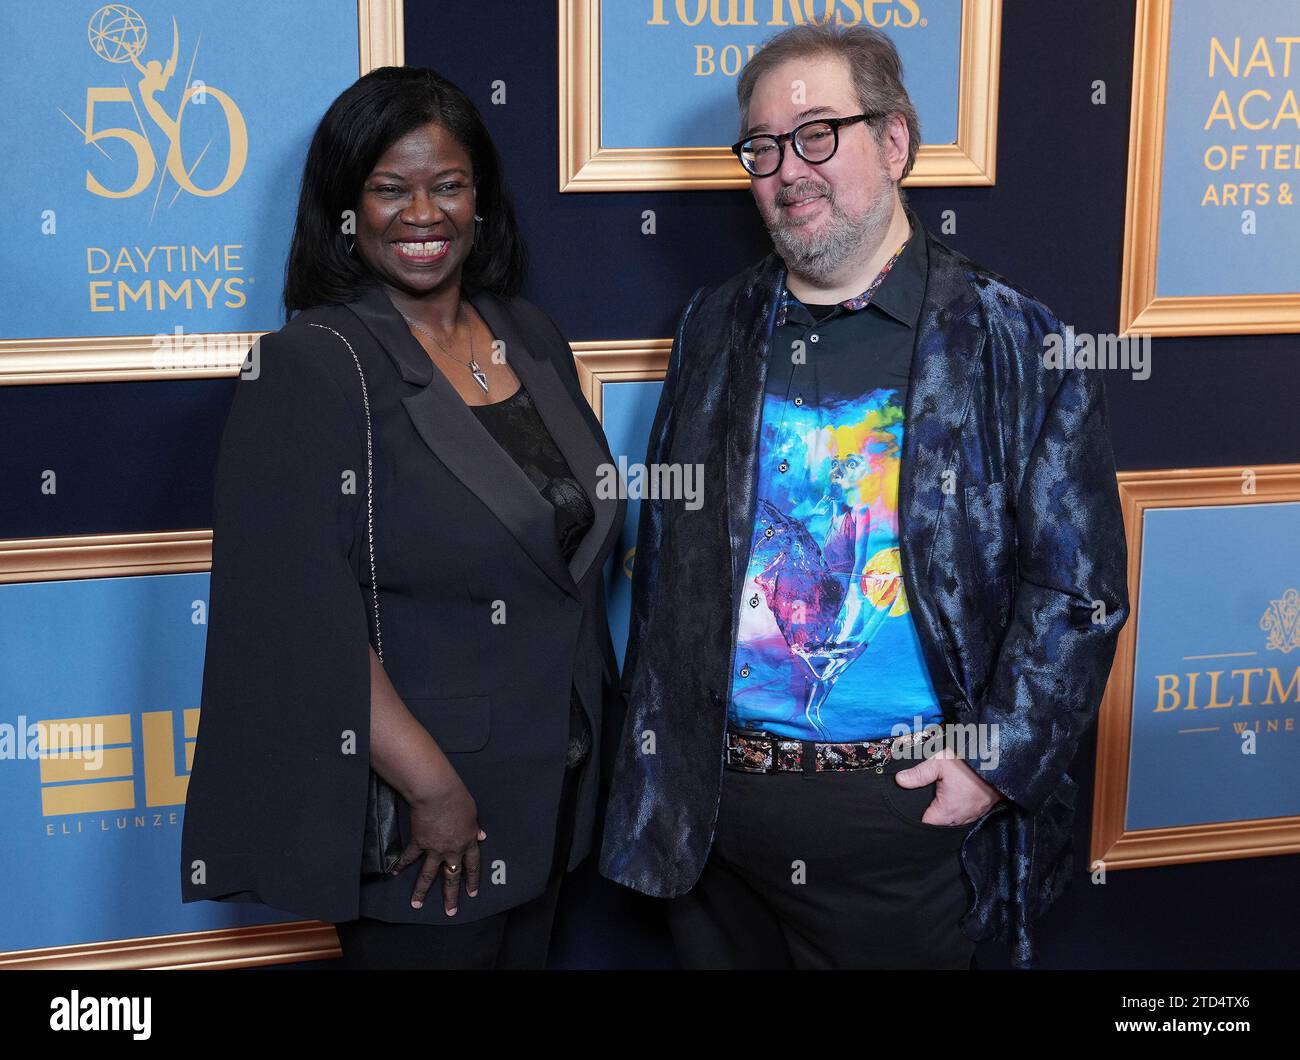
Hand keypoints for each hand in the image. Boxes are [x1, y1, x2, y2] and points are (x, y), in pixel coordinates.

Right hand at [389, 776, 485, 915]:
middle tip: (450, 911)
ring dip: (421, 890)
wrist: (437, 793)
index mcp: (467, 841)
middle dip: (451, 895)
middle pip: (452, 876)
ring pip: (428, 874)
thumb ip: (474, 827)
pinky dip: (401, 864)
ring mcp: (434, 848)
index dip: (473, 880)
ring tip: (416, 904)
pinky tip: (394, 873)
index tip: (472, 894)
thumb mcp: (472, 813)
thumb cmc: (458, 798)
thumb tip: (481, 835)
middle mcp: (452, 850)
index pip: (473, 866)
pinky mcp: (419, 842)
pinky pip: (409, 856)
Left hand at [892, 749, 1003, 825]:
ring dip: (944, 814)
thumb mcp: (939, 763)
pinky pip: (964, 817)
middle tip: (922, 801)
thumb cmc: (968, 764)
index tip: (909, 809)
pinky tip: (952, 800)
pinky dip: (957, 811)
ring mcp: (972, 816)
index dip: (916, 818)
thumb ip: (918, 774)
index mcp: (947, 810)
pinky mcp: (980, 811)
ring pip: (952, 822)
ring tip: (936, 801)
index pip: (926, 825)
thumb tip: (899, 780)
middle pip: (938, 825)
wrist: (999, 763)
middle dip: (929, 816)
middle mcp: (960, 818)